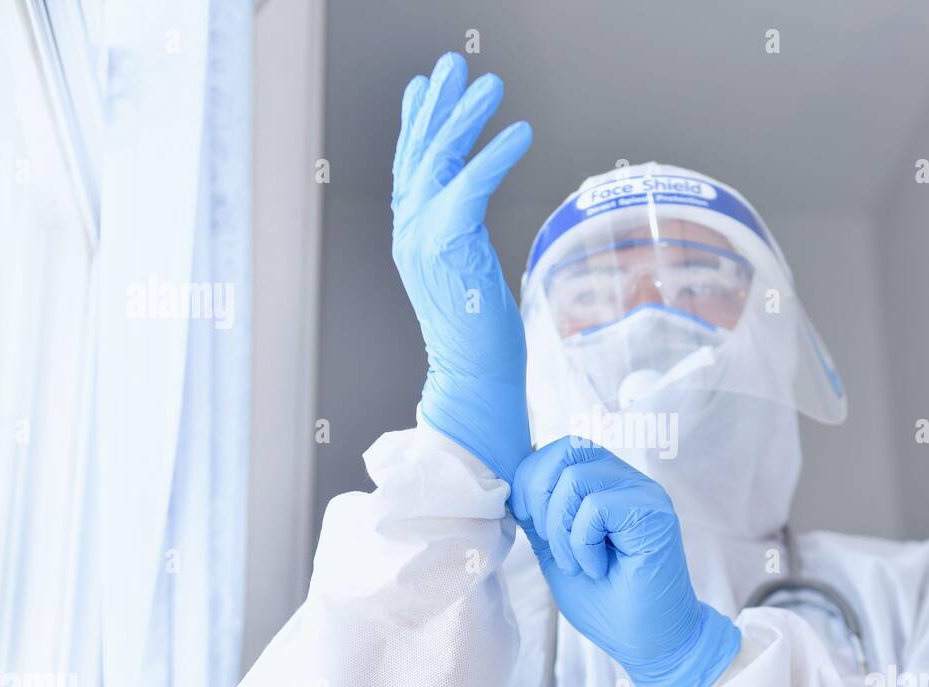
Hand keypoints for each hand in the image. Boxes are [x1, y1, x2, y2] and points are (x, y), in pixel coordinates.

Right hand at [391, 52, 531, 484]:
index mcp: (412, 237)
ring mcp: (423, 238)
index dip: (416, 123)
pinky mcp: (450, 246)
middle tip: (455, 66)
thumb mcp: (467, 274)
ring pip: (440, 160)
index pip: (410, 167)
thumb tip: (472, 217)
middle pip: (419, 152)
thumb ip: (462, 238)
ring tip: (491, 86)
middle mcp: (410, 232)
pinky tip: (518, 133)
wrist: (472, 379)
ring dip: (466, 117)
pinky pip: (472, 186)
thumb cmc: (479, 337)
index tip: (424, 87)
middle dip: (438, 105)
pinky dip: (495, 155)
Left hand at [511, 437, 740, 686]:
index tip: (529, 524)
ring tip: (578, 564)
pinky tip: (598, 568)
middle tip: (550, 542)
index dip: (531, 480)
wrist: (651, 643)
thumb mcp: (558, 553)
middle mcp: (629, 482)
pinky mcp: (654, 514)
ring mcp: (644, 494)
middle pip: (567, 448)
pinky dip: (583, 543)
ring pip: (576, 476)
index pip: (561, 450)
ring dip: (561, 528)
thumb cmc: (608, 603)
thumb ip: (540, 517)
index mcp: (607, 485)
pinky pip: (597, 506)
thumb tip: (511, 485)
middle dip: (539, 495)